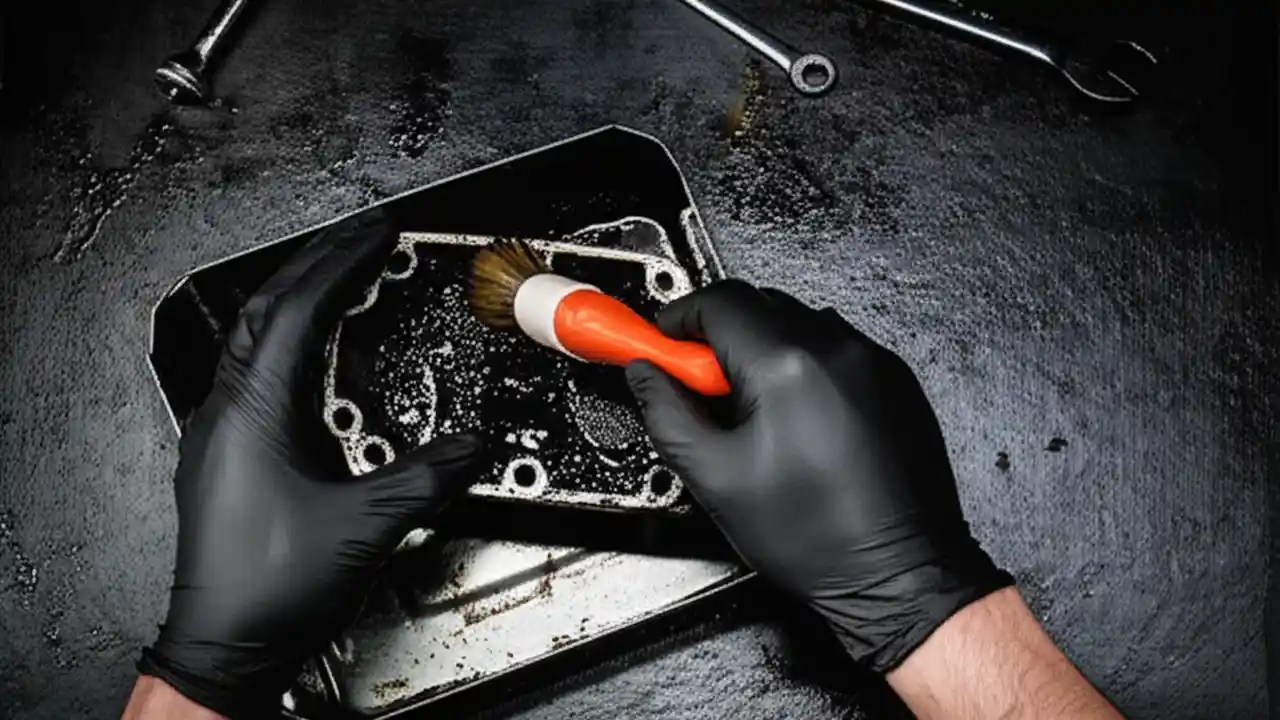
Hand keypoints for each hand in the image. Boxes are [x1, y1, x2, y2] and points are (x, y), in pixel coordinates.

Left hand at [137, 212, 481, 718]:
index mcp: (254, 412)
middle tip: (360, 237)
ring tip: (342, 276)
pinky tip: (322, 353)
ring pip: (257, 339)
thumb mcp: (366, 526)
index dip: (339, 265)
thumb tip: (471, 448)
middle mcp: (229, 412)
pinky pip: (260, 374)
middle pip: (266, 309)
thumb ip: (426, 479)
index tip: (375, 236)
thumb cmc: (269, 590)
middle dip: (315, 263)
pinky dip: (295, 343)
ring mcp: (224, 433)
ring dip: (300, 299)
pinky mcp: (230, 456)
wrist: (224, 645)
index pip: (297, 312)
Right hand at [625, 280, 1011, 671]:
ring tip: (751, 409)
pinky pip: (836, 348)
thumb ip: (667, 415)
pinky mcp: (896, 380)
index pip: (718, 302)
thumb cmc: (820, 539)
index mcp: (788, 366)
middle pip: (758, 305)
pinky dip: (805, 364)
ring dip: (763, 347)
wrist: (900, 575)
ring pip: (798, 323)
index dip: (678, 317)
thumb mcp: (716, 479)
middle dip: (718, 336)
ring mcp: (873, 361)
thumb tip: (645, 376)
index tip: (661, 340)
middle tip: (699, 384)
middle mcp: (837, 349)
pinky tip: (796, 417)